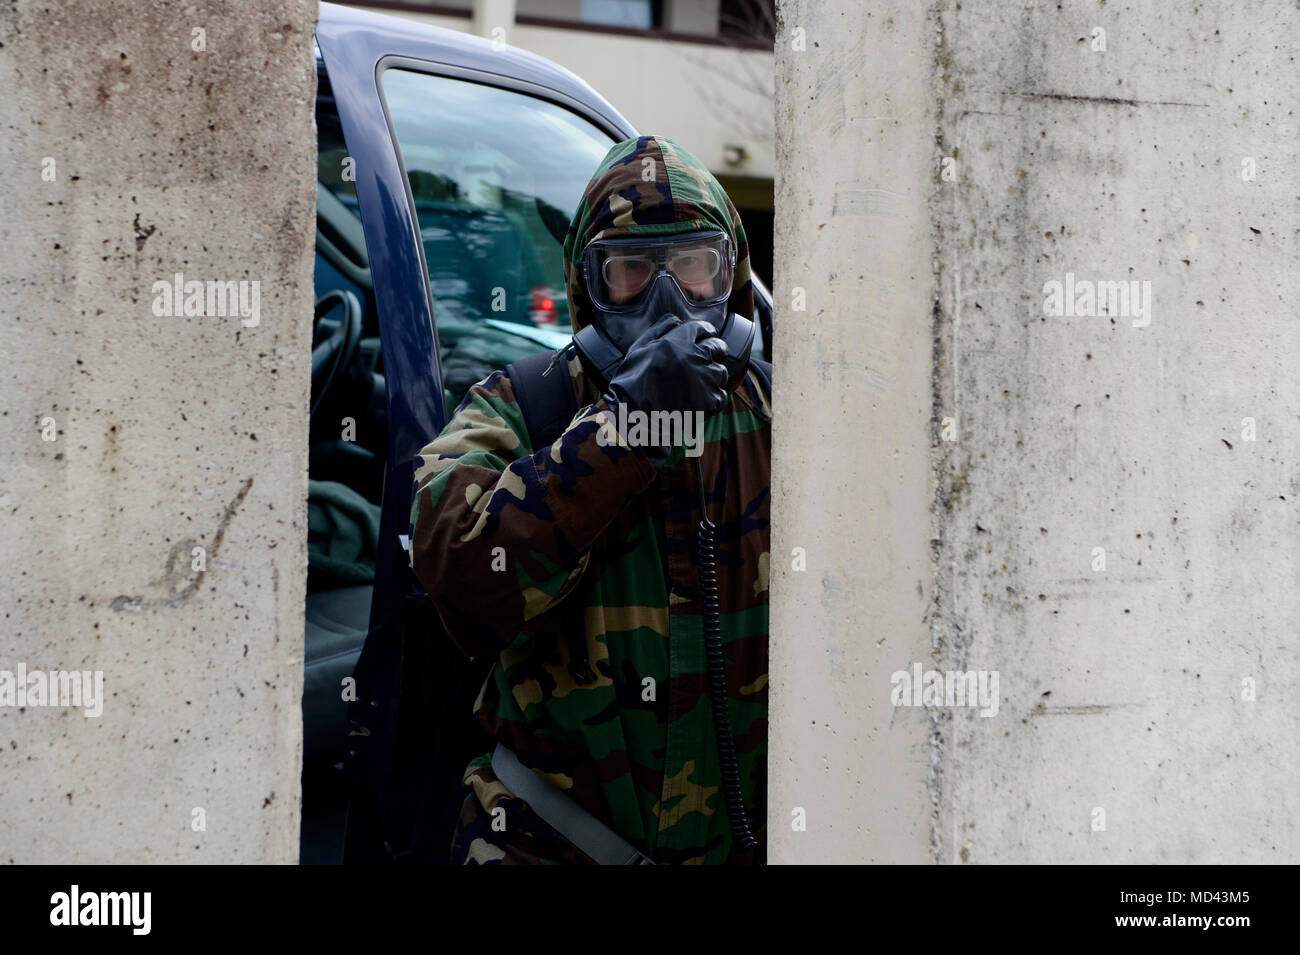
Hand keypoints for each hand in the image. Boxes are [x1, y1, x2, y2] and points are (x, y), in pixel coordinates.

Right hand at [604, 315, 728, 417]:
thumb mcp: (639, 348)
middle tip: (707, 360)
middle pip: (718, 347)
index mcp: (680, 341)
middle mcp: (696, 356)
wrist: (634, 414)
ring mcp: (705, 379)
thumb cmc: (632, 381)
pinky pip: (721, 395)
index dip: (706, 332)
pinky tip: (700, 400)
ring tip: (699, 383)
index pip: (704, 329)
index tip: (706, 336)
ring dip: (713, 376)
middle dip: (716, 351)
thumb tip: (675, 320)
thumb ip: (659, 329)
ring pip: (721, 372)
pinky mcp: (709, 400)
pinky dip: (713, 397)